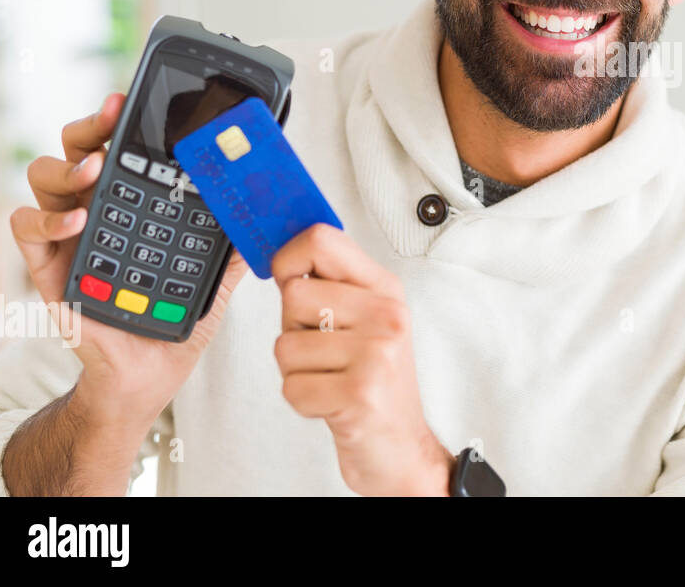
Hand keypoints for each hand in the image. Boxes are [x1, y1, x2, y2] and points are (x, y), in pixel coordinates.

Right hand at [9, 93, 251, 429]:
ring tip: (95, 169)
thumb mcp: (217, 272)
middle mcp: (98, 206)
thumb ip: (236, 239)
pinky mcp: (48, 265)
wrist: (149, 373)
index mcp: (136, 199)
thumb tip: (270, 206)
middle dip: (92, 125)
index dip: (125, 119)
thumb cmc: (177, 317)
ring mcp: (70, 233)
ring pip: (44, 175)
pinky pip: (27, 226)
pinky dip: (48, 216)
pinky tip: (78, 219)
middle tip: (112, 120)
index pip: (124, 145)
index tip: (135, 98)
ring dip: (68, 164)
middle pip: (77, 145)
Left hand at [271, 223, 453, 495]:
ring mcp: (376, 353)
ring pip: (285, 346)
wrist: (400, 444)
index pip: (322, 240)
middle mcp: (386, 315)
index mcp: (384, 289)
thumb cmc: (376, 382)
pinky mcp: (360, 393)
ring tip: (332, 377)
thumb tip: (284, 254)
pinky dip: (303, 401)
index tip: (287, 276)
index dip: (288, 257)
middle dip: (294, 329)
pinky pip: (292, 387)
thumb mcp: (365, 320)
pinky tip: (332, 401)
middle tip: (326, 350)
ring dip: (297, 371)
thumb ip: (331, 284)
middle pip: (293, 295)